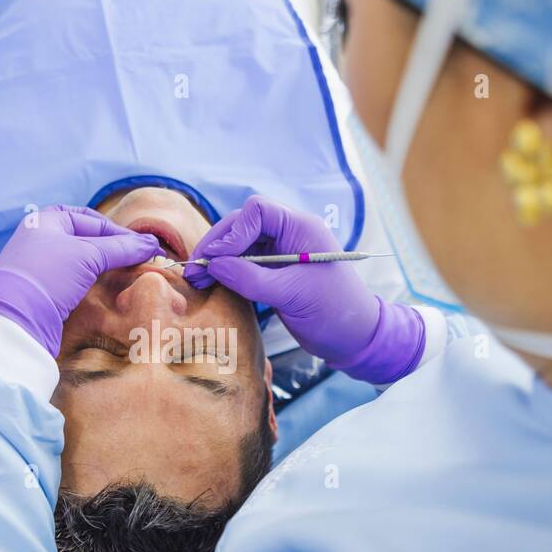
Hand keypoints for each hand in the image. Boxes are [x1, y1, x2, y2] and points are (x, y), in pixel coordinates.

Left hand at [0, 205, 159, 354]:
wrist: (15, 320)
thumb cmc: (48, 275)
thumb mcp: (88, 255)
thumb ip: (121, 248)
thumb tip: (152, 244)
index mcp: (46, 220)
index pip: (92, 220)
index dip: (120, 232)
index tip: (143, 247)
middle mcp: (40, 238)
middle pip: (87, 239)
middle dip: (113, 249)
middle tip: (138, 260)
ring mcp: (39, 265)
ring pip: (80, 260)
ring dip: (102, 266)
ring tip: (126, 273)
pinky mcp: (41, 290)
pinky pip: (71, 279)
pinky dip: (89, 280)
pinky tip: (103, 288)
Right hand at [186, 196, 425, 382]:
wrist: (355, 339)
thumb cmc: (334, 313)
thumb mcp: (291, 295)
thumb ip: (251, 278)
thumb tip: (214, 265)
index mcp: (301, 228)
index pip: (257, 212)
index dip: (232, 232)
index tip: (216, 258)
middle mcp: (290, 234)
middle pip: (243, 225)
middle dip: (218, 245)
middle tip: (195, 269)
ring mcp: (282, 253)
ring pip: (241, 245)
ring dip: (219, 260)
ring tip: (197, 279)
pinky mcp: (276, 272)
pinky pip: (245, 264)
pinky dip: (228, 272)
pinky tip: (212, 284)